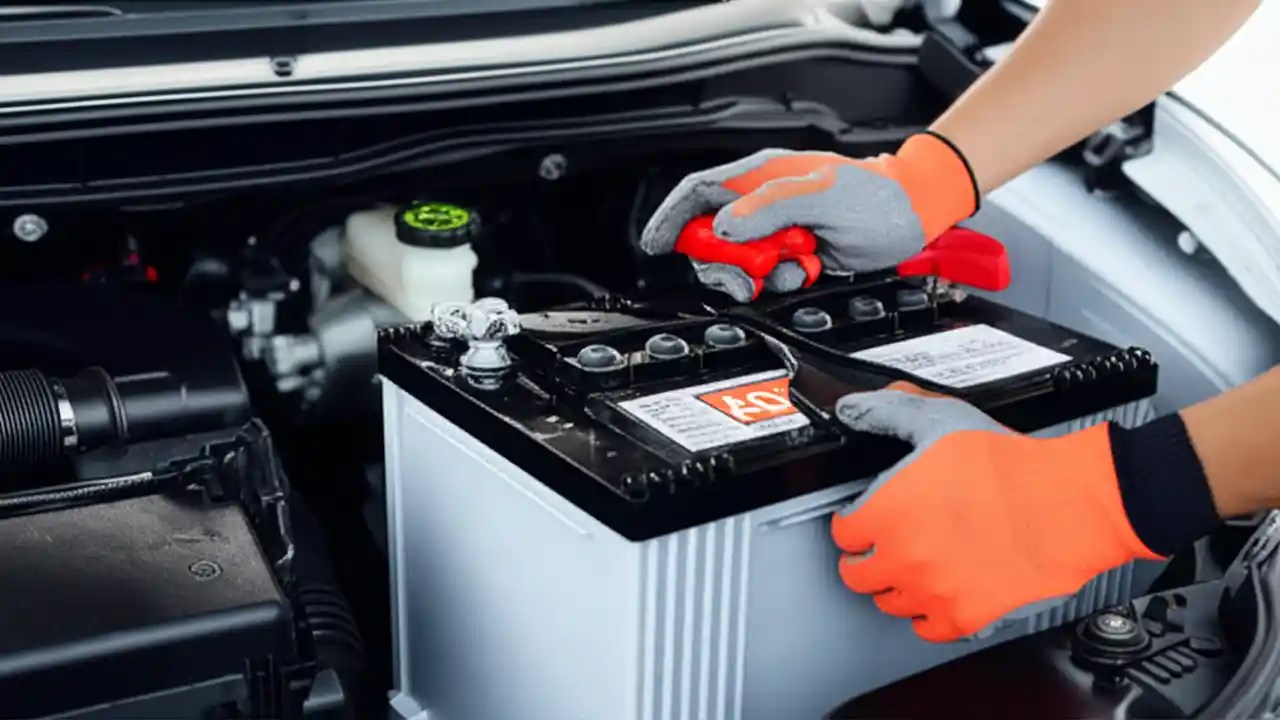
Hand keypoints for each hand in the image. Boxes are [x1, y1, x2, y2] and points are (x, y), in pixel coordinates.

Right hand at [638, 133, 978, 301]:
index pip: (698, 192)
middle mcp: (763, 204)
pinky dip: (781, 281)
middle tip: (745, 275)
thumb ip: (769, 209)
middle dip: (721, 260)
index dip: (670, 217)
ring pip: (738, 261)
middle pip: (711, 236)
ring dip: (757, 273)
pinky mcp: (794, 254)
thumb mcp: (821, 197)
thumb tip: (724, 226)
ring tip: (789, 266)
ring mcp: (778, 229)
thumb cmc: (876, 196)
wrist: (916, 212)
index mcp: (761, 177)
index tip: (655, 244)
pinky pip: (768, 276)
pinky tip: (806, 269)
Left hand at [830, 384, 1160, 642]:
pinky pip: (927, 629)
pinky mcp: (965, 617)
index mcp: (887, 512)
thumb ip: (888, 412)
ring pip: (890, 603)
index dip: (854, 522)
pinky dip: (929, 613)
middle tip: (883, 546)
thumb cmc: (1011, 466)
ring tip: (917, 565)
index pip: (844, 533)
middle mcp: (903, 558)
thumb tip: (854, 409)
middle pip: (857, 575)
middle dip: (867, 558)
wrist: (1070, 504)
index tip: (865, 519)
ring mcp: (933, 592)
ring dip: (897, 585)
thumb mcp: (941, 421)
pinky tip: (939, 591)